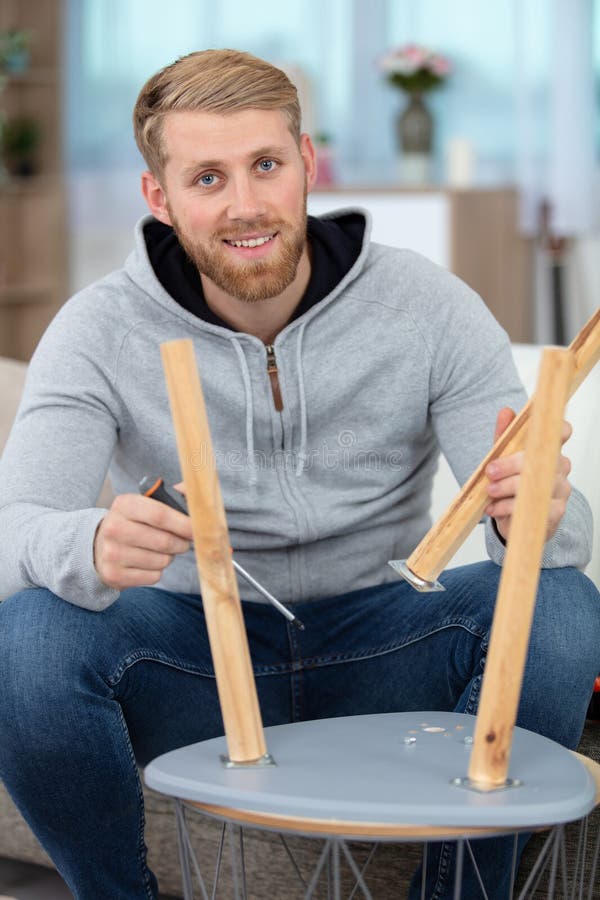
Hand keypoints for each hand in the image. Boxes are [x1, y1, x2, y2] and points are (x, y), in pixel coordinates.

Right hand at [93, 492, 191, 589]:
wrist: (101, 545)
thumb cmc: (134, 523)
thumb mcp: (146, 504)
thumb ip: (172, 496)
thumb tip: (192, 490)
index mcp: (124, 505)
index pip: (160, 515)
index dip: (184, 524)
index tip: (198, 529)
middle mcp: (114, 528)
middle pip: (164, 541)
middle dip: (181, 543)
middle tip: (183, 542)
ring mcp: (112, 553)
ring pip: (162, 561)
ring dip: (169, 557)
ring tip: (161, 551)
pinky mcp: (114, 575)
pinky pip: (153, 577)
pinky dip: (157, 571)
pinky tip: (148, 563)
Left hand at [485, 407, 571, 542]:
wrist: (515, 518)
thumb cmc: (512, 482)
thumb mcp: (504, 457)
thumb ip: (505, 435)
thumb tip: (506, 412)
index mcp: (549, 450)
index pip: (562, 432)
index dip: (556, 428)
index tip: (537, 429)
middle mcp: (560, 467)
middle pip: (541, 459)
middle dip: (511, 464)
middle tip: (489, 471)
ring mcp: (561, 489)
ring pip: (537, 483)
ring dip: (508, 487)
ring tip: (489, 491)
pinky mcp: (556, 511)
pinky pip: (534, 506)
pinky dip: (509, 507)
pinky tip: (494, 507)